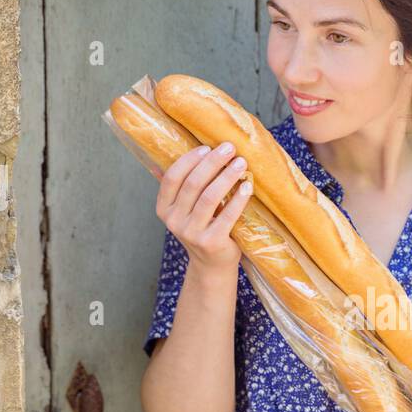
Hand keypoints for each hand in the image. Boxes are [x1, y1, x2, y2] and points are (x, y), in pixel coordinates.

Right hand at [154, 142, 253, 272]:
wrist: (212, 264)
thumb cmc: (202, 228)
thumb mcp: (185, 209)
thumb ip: (181, 186)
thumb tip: (180, 151)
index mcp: (163, 208)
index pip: (172, 177)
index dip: (189, 160)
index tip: (207, 147)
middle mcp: (173, 221)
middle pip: (193, 184)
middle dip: (213, 162)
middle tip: (229, 148)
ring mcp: (191, 233)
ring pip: (210, 197)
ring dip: (227, 176)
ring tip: (241, 163)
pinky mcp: (211, 242)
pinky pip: (227, 215)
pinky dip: (239, 198)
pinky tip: (248, 185)